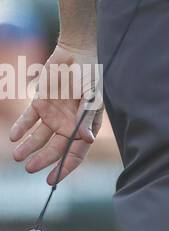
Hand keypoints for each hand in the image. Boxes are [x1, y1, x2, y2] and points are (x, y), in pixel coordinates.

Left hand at [10, 41, 101, 185]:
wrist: (76, 51)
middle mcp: (69, 123)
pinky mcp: (41, 104)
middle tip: (29, 168)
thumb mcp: (92, 95)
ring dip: (28, 147)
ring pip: (39, 137)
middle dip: (43, 159)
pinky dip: (21, 128)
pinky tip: (14, 137)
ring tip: (17, 156)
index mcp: (85, 124)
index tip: (52, 180)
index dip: (65, 166)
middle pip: (55, 147)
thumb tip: (87, 140)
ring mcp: (54, 114)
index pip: (76, 151)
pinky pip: (28, 120)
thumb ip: (87, 117)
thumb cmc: (90, 73)